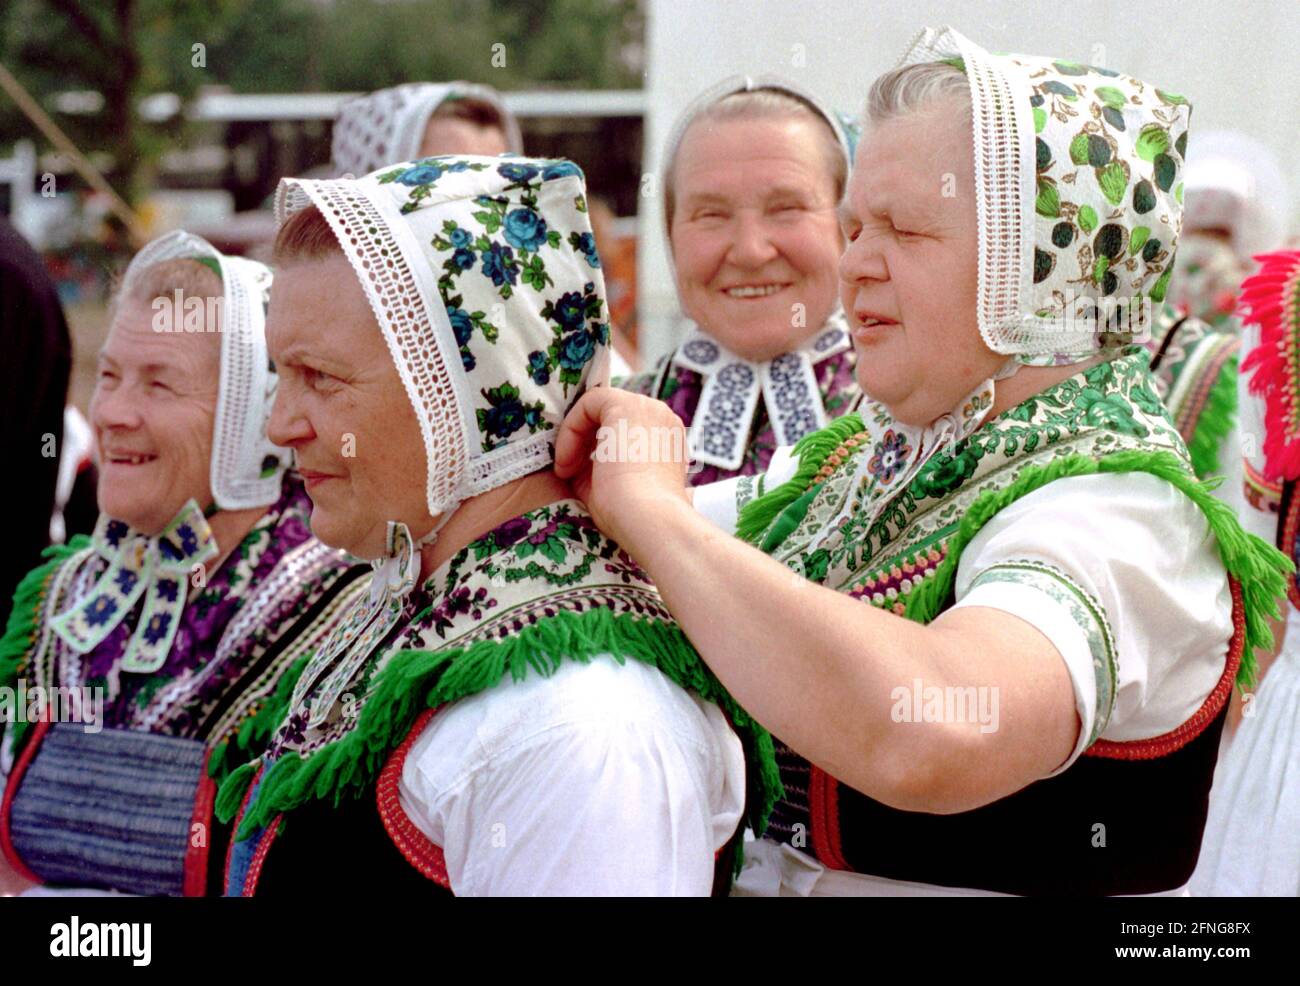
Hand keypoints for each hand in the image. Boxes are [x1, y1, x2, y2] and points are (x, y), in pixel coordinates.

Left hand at [554, 387, 691, 550]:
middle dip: (583, 440)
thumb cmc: (631, 515)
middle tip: (568, 471)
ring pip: (598, 408)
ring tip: (566, 471)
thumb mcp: (611, 488)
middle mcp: (660, 419)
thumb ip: (594, 469)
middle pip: (610, 417)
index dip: (594, 448)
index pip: (622, 431)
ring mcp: (646, 408)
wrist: (647, 520)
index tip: (579, 475)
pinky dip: (571, 428)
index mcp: (664, 440)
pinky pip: (589, 402)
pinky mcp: (626, 405)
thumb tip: (570, 465)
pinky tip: (567, 459)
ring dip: (575, 436)